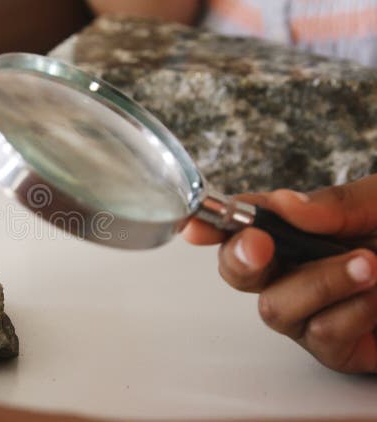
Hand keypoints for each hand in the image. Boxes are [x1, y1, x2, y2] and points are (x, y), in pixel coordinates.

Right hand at [183, 176, 376, 373]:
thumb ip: (336, 203)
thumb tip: (283, 203)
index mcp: (302, 228)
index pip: (244, 223)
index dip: (213, 223)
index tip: (197, 223)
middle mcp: (298, 270)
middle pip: (239, 273)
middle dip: (241, 257)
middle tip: (260, 242)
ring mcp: (316, 312)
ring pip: (275, 309)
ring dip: (317, 284)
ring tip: (368, 265)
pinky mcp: (342, 348)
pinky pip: (320, 338)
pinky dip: (349, 314)